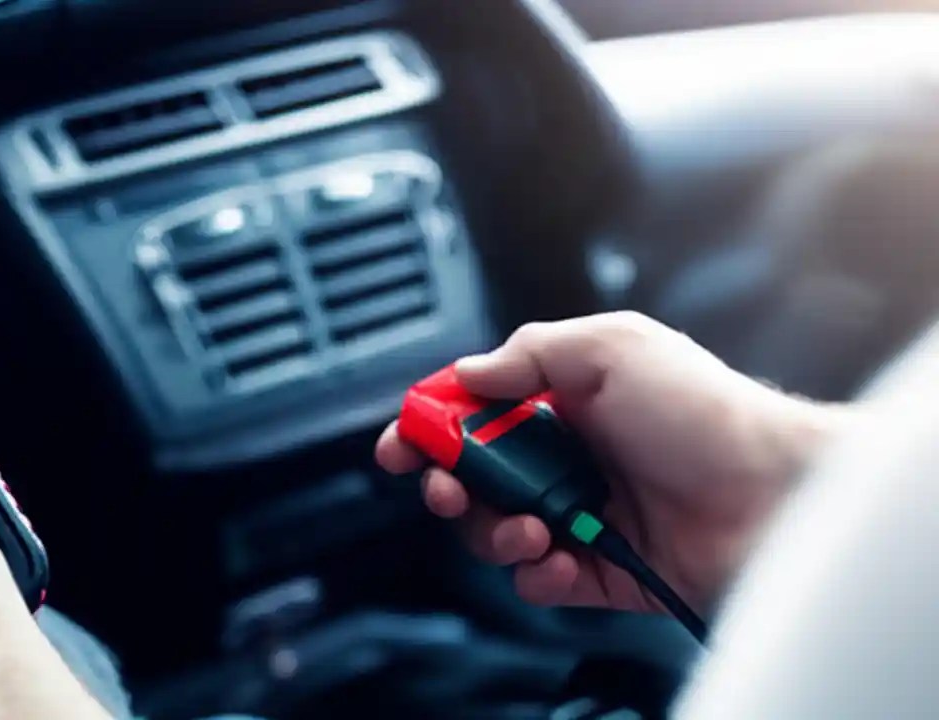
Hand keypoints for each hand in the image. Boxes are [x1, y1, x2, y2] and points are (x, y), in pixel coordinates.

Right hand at [377, 312, 845, 615]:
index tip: (404, 438)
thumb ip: (532, 353)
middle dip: (447, 485)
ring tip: (531, 526)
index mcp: (567, 398)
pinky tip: (559, 558)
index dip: (432, 423)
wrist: (777, 496)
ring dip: (495, 531)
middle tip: (445, 489)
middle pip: (475, 477)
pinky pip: (541, 580)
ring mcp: (583, 514)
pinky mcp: (601, 571)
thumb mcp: (616, 348)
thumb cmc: (711, 413)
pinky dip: (537, 574)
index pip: (477, 408)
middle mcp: (570, 456)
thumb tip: (470, 372)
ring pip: (499, 532)